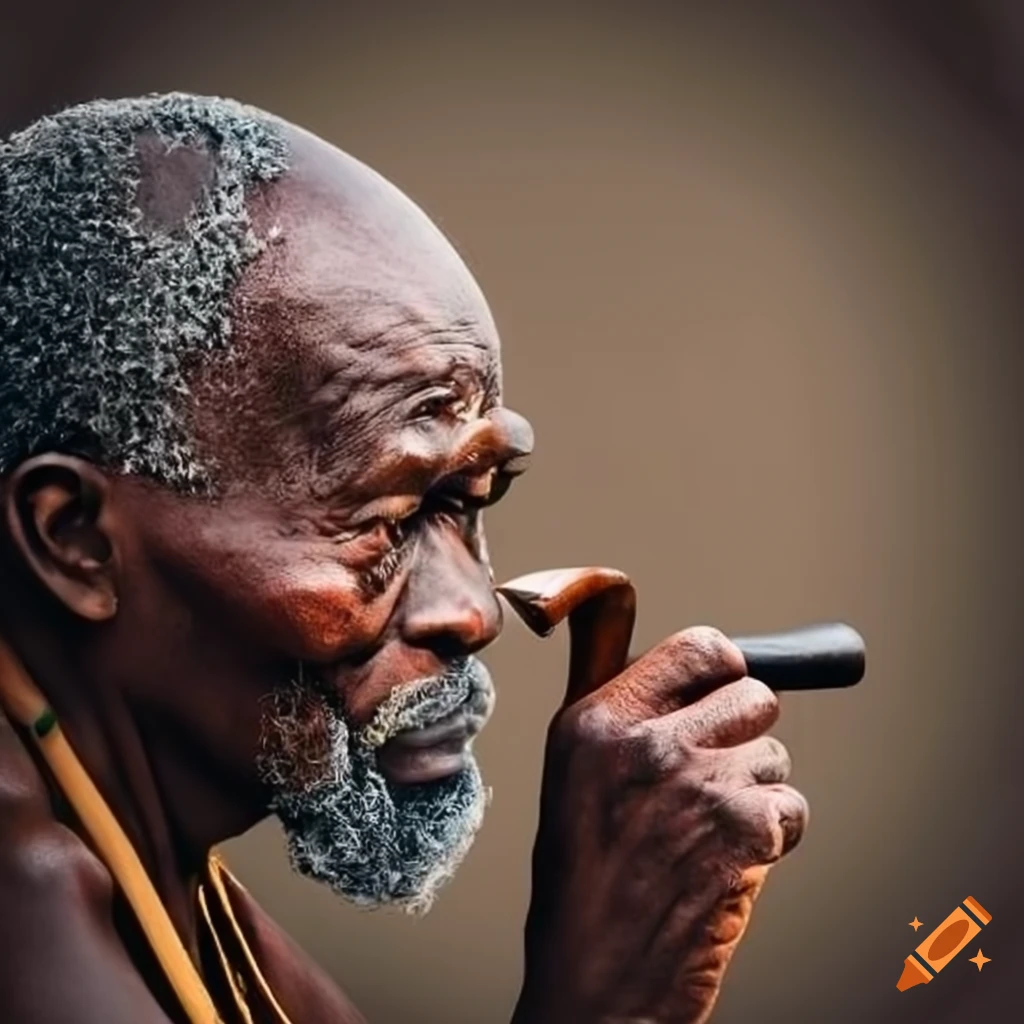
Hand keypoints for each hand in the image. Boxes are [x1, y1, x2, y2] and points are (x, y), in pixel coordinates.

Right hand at [512, 626, 807, 1023]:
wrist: (597, 975)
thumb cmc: (583, 880)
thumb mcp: (573, 771)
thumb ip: (619, 707)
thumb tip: (661, 658)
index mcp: (600, 721)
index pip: (697, 647)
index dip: (722, 668)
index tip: (722, 686)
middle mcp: (651, 742)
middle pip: (752, 694)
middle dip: (744, 730)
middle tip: (716, 767)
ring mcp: (702, 784)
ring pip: (773, 754)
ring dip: (755, 787)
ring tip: (710, 826)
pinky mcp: (747, 830)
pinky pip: (790, 807)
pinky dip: (773, 833)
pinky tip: (730, 857)